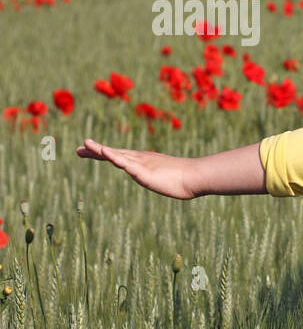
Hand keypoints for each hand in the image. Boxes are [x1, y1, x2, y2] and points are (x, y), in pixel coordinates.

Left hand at [77, 139, 194, 198]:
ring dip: (99, 150)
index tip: (92, 151)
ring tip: (84, 145)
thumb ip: (168, 180)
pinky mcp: (143, 170)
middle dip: (95, 151)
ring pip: (116, 155)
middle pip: (114, 154)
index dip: (106, 153)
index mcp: (146, 162)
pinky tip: (102, 150)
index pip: (122, 157)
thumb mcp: (172, 180)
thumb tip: (175, 183)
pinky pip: (124, 162)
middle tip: (79, 149)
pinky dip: (112, 156)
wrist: (197, 176)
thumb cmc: (189, 180)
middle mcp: (141, 160)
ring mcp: (141, 164)